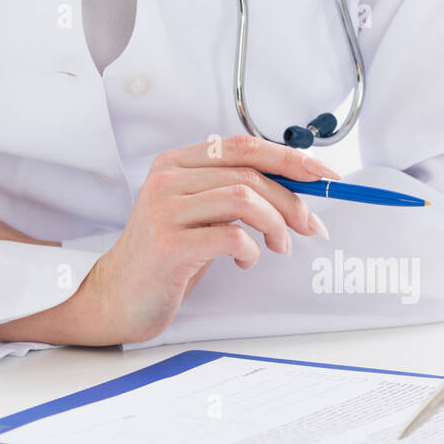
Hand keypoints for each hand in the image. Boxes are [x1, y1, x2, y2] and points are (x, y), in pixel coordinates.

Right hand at [0, 135, 335, 345]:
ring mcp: (165, 210)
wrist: (118, 297)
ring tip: (279, 247)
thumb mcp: (198, 214)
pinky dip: (251, 250)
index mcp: (175, 163)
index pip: (244, 146)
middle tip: (312, 225)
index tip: (325, 178)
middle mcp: (167, 179)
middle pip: (249, 172)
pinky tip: (245, 263)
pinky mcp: (169, 244)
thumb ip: (232, 192)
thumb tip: (299, 189)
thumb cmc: (167, 258)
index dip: (290, 159)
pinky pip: (231, 236)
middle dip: (292, 199)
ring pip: (244, 198)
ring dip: (276, 225)